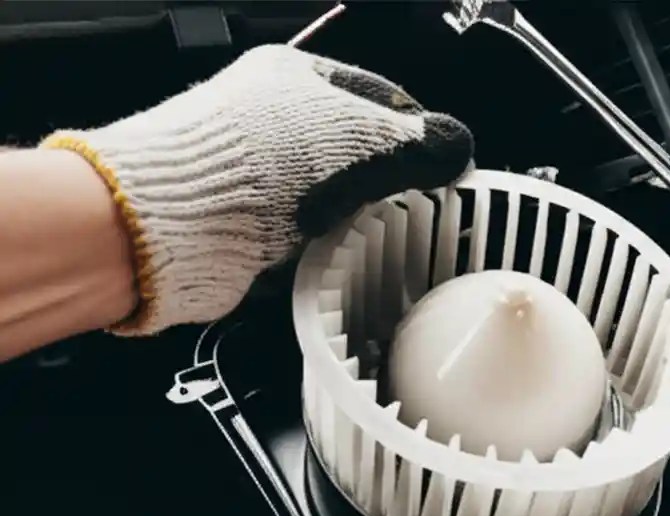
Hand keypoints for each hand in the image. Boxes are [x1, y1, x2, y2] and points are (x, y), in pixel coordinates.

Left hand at [41, 45, 473, 334]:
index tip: (441, 163)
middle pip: (353, 149)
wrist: (173, 221)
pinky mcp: (239, 220)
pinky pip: (298, 232)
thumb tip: (457, 147)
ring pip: (326, 193)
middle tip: (410, 199)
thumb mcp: (364, 139)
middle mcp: (268, 116)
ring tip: (363, 226)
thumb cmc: (259, 161)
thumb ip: (422, 143)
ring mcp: (250, 169)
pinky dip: (316, 244)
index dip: (417, 131)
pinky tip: (326, 250)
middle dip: (382, 178)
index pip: (380, 97)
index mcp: (295, 74)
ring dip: (347, 215)